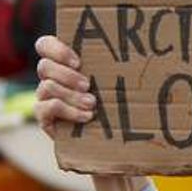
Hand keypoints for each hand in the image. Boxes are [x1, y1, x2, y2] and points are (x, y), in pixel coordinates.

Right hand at [33, 36, 146, 190]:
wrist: (111, 145)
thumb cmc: (117, 107)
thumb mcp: (116, 85)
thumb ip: (116, 67)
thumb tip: (147, 49)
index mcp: (64, 65)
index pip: (45, 45)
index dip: (57, 49)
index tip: (78, 61)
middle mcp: (50, 79)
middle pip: (44, 66)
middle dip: (66, 75)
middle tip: (88, 85)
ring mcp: (45, 98)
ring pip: (47, 86)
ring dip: (71, 95)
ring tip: (92, 104)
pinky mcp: (45, 119)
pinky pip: (45, 108)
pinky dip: (67, 111)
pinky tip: (86, 117)